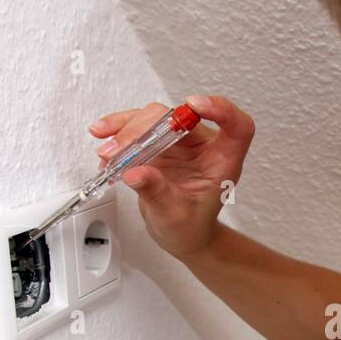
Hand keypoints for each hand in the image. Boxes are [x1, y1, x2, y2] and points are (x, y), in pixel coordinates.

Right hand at [89, 95, 254, 259]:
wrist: (181, 234)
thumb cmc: (190, 226)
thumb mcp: (174, 215)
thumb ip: (157, 193)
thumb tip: (136, 172)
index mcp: (222, 160)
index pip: (237, 126)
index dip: (220, 109)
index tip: (194, 105)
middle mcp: (203, 146)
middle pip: (181, 118)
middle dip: (146, 128)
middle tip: (121, 148)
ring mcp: (180, 143)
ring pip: (155, 117)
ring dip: (127, 130)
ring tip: (108, 152)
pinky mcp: (159, 144)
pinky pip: (139, 127)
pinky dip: (119, 131)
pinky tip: (104, 138)